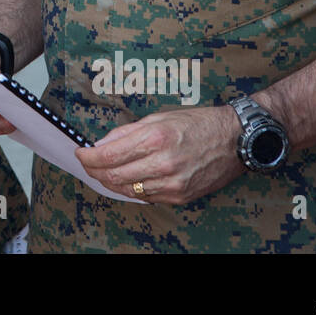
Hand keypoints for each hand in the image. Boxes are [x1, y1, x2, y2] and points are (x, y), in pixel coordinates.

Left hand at [76, 106, 243, 204]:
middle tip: (88, 164)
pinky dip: (133, 189)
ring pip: (128, 190)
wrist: (235, 140)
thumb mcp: (159, 117)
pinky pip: (147, 197)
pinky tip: (128, 179)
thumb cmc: (198, 123)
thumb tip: (102, 144)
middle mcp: (162, 164)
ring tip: (104, 172)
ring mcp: (172, 184)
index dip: (88, 157)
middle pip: (114, 176)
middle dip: (95, 171)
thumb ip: (128, 132)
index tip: (80, 153)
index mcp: (155, 139)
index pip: (108, 155)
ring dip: (111, 182)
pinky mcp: (180, 196)